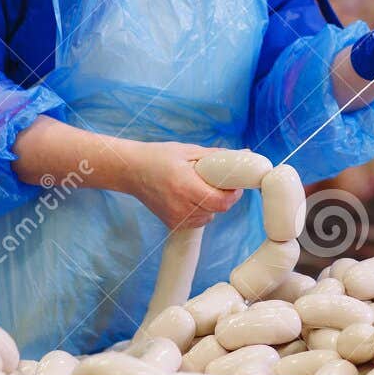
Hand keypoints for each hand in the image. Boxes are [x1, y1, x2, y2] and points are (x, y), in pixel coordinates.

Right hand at [119, 141, 242, 229]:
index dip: (233, 194)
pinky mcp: (171, 223)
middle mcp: (180, 206)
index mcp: (185, 186)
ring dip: (212, 205)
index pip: (220, 201)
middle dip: (225, 197)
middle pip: (217, 210)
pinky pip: (197, 222)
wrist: (131, 171)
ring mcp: (175, 217)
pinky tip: (193, 198)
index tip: (235, 184)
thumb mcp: (188, 151)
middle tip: (221, 184)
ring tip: (203, 189)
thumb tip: (243, 154)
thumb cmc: (158, 157)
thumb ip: (216, 156)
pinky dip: (201, 211)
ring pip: (209, 217)